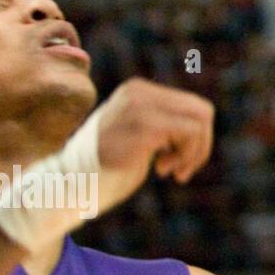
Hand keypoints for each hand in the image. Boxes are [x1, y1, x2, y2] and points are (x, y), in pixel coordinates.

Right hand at [95, 78, 214, 198]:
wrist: (71, 183)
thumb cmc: (109, 163)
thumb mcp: (137, 131)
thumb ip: (164, 119)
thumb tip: (204, 118)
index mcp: (138, 91)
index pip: (193, 105)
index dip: (197, 136)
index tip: (178, 158)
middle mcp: (139, 93)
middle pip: (202, 112)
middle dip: (200, 145)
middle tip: (181, 169)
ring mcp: (140, 108)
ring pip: (199, 123)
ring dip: (192, 154)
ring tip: (167, 169)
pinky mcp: (144, 128)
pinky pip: (189, 134)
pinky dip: (185, 157)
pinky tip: (161, 170)